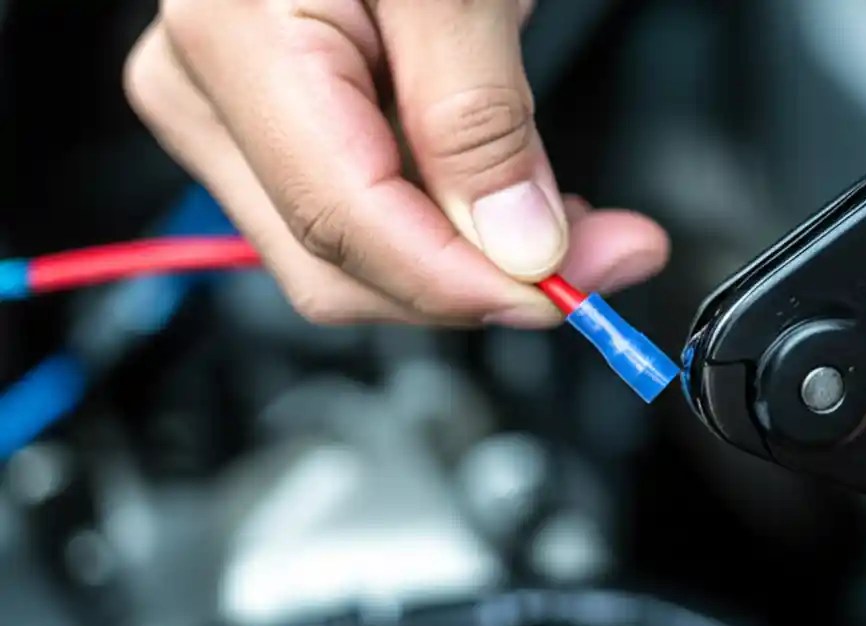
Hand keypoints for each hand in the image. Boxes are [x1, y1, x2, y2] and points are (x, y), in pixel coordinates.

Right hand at [123, 0, 667, 326]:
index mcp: (235, 44)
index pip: (344, 222)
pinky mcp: (278, 125)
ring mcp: (237, 115)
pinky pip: (365, 215)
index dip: (461, 285)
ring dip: (476, 265)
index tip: (565, 293)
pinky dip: (453, 229)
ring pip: (356, 255)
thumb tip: (516, 246)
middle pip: (342, 262)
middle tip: (605, 264)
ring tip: (582, 234)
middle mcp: (211, 93)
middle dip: (482, 286)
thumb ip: (477, 113)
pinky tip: (520, 213)